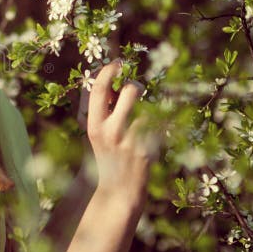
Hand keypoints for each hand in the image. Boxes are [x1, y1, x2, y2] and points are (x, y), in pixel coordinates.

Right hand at [82, 61, 152, 205]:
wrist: (118, 189)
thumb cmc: (104, 154)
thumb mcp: (92, 131)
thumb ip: (94, 105)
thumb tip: (101, 74)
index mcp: (93, 125)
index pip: (98, 90)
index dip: (108, 71)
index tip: (117, 62)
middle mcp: (111, 132)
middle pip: (130, 92)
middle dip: (136, 85)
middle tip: (136, 88)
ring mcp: (131, 141)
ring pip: (149, 107)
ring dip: (148, 107)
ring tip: (143, 116)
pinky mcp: (149, 150)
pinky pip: (160, 124)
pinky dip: (158, 123)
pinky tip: (153, 133)